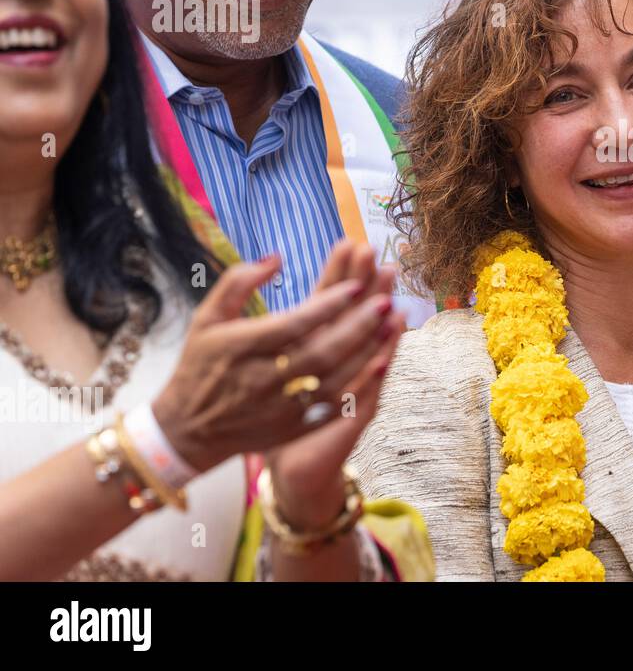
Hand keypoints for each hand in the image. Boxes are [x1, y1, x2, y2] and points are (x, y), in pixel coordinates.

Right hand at [152, 242, 401, 475]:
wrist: (188, 429)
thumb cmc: (201, 363)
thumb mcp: (207, 317)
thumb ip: (238, 282)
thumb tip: (277, 256)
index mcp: (239, 349)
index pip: (291, 325)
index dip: (325, 306)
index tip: (354, 285)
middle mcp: (261, 380)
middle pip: (318, 353)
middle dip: (356, 327)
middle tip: (384, 301)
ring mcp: (279, 409)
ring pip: (333, 380)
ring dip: (366, 352)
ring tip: (391, 323)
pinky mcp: (292, 428)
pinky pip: (332, 407)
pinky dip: (359, 386)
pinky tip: (381, 363)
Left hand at [267, 247, 405, 530]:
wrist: (292, 463)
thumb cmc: (280, 411)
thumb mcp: (274, 363)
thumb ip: (278, 321)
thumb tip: (275, 265)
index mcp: (323, 346)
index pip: (336, 303)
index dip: (343, 275)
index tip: (350, 243)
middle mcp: (345, 363)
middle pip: (357, 319)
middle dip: (366, 287)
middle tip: (374, 254)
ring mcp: (356, 388)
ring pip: (371, 350)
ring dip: (380, 323)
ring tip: (388, 294)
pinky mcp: (356, 419)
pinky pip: (368, 393)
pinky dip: (378, 373)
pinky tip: (386, 352)